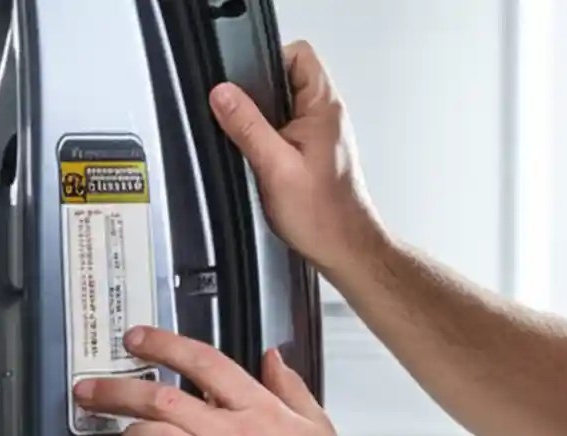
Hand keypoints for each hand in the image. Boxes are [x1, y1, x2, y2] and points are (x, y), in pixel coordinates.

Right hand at [209, 40, 383, 271]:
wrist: (344, 249)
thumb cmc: (324, 215)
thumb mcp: (275, 167)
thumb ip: (247, 126)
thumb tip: (222, 94)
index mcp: (324, 108)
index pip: (299, 55)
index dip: (268, 61)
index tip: (245, 86)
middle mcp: (326, 116)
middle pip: (287, 78)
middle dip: (258, 95)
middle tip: (246, 123)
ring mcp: (321, 134)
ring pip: (283, 107)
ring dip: (263, 122)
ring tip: (256, 148)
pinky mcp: (313, 153)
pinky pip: (285, 131)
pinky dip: (269, 141)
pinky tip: (263, 164)